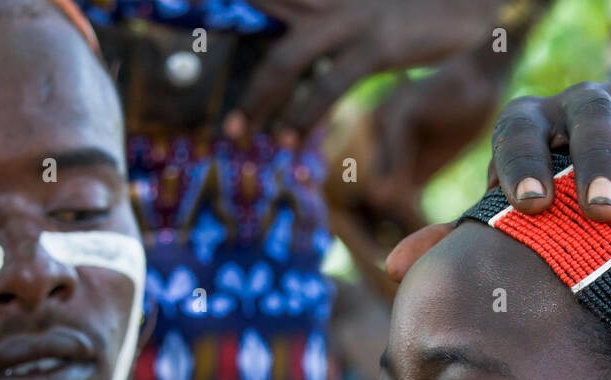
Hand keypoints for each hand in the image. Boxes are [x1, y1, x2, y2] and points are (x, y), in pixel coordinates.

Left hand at [236, 0, 506, 138]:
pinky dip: (305, 112)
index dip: (228, 9)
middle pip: (260, 13)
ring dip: (258, 101)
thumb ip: (333, 28)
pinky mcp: (380, 43)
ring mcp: (354, 16)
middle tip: (213, 108)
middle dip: (228, 59)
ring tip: (241, 134)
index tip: (183, 24)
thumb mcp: (368, 12)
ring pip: (286, 58)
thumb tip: (305, 48)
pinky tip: (291, 136)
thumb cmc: (427, 5)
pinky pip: (330, 82)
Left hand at [385, 78, 610, 279]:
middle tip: (604, 209)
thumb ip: (459, 237)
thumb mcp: (502, 218)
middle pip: (590, 123)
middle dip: (598, 164)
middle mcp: (579, 106)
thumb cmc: (538, 206)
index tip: (531, 205)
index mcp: (526, 124)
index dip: (522, 164)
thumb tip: (398, 268)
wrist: (596, 174)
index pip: (517, 133)